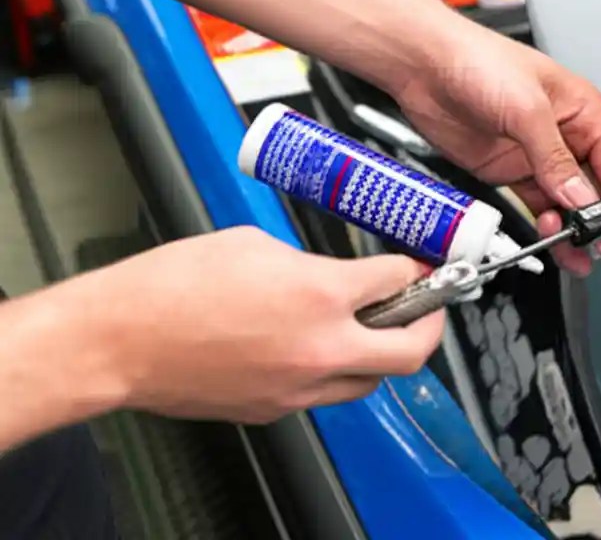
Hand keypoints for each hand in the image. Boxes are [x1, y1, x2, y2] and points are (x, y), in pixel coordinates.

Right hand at [77, 227, 440, 423]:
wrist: (117, 340)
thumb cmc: (171, 286)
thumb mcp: (254, 244)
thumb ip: (308, 262)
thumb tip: (333, 272)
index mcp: (320, 294)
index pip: (399, 282)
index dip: (416, 270)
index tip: (420, 267)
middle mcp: (320, 348)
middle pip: (411, 352)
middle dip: (429, 327)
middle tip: (427, 309)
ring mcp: (298, 387)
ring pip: (370, 382)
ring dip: (382, 356)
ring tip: (372, 331)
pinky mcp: (274, 410)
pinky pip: (324, 395)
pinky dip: (332, 373)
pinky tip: (314, 350)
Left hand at [393, 16, 600, 276]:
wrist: (422, 64)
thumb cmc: (476, 59)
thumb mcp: (526, 108)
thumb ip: (554, 157)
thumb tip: (580, 196)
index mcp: (582, 111)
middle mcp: (565, 136)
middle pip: (597, 188)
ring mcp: (537, 157)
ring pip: (569, 204)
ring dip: (577, 231)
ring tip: (582, 254)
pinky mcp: (510, 172)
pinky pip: (539, 206)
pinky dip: (548, 227)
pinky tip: (554, 241)